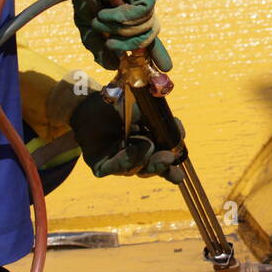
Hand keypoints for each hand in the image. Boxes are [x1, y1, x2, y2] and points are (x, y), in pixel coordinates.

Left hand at [67, 91, 184, 184]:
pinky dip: (123, 160)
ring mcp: (118, 163)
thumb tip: (180, 133)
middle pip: (150, 170)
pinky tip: (127, 150)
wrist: (91, 102)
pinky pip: (115, 167)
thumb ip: (161, 122)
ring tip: (147, 144)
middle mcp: (134, 158)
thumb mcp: (145, 110)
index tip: (177, 157)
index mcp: (148, 148)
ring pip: (135, 168)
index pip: (162, 162)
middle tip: (168, 158)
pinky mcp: (101, 166)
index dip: (171, 165)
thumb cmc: (120, 104)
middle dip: (160, 165)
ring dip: (142, 157)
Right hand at [72, 0, 172, 72]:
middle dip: (129, 43)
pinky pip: (143, 11)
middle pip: (149, 35)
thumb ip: (100, 49)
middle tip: (111, 43)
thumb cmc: (86, 1)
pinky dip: (124, 15)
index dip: (158, 52)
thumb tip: (113, 65)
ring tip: (102, 19)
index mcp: (132, 20)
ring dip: (120, 27)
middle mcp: (142, 10)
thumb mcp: (90, 31)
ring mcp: (145, 0)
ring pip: (146, 25)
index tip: (166, 67)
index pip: (150, 38)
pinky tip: (109, 12)